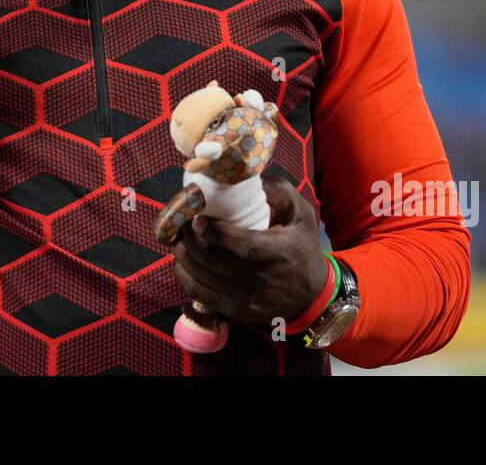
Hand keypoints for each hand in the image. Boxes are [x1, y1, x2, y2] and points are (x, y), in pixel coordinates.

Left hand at [170, 171, 328, 325]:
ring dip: (182, 255)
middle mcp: (260, 280)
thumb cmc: (303, 249)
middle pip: (214, 261)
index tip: (198, 219)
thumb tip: (255, 175)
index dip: (218, 233)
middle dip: (189, 240)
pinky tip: (181, 260)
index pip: (245, 246)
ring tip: (175, 236)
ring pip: (202, 277)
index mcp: (279, 253)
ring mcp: (245, 299)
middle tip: (179, 221)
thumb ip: (281, 192)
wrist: (311, 296)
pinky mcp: (235, 311)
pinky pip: (201, 294)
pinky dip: (185, 276)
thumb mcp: (302, 216)